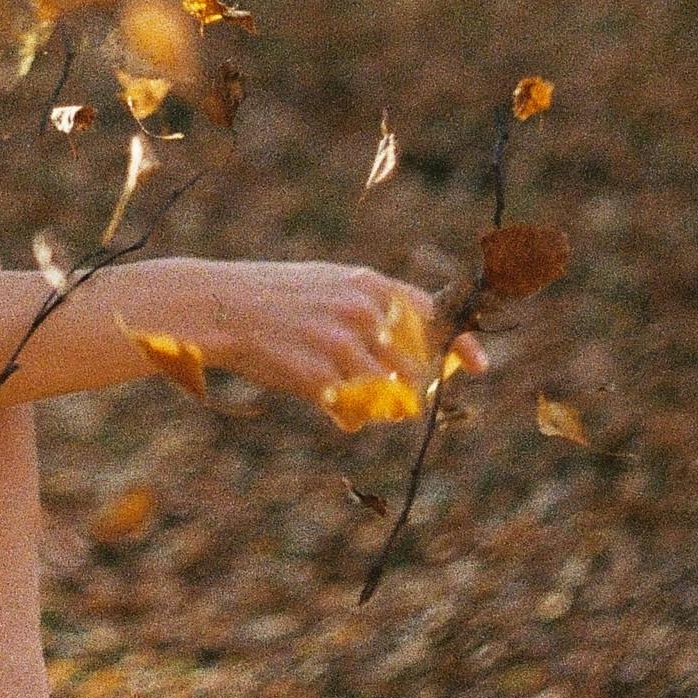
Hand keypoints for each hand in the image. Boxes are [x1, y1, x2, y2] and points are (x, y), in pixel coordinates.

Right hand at [170, 259, 486, 411]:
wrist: (218, 306)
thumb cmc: (273, 295)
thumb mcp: (328, 282)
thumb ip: (372, 304)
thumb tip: (416, 329)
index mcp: (369, 286)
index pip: (435, 316)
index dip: (460, 344)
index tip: (479, 366)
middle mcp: (364, 314)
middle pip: (417, 364)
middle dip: (410, 383)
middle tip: (392, 392)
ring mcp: (343, 347)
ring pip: (390, 393)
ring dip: (379, 403)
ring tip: (351, 396)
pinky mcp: (321, 379)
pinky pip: (354, 412)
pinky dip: (346, 415)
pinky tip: (325, 402)